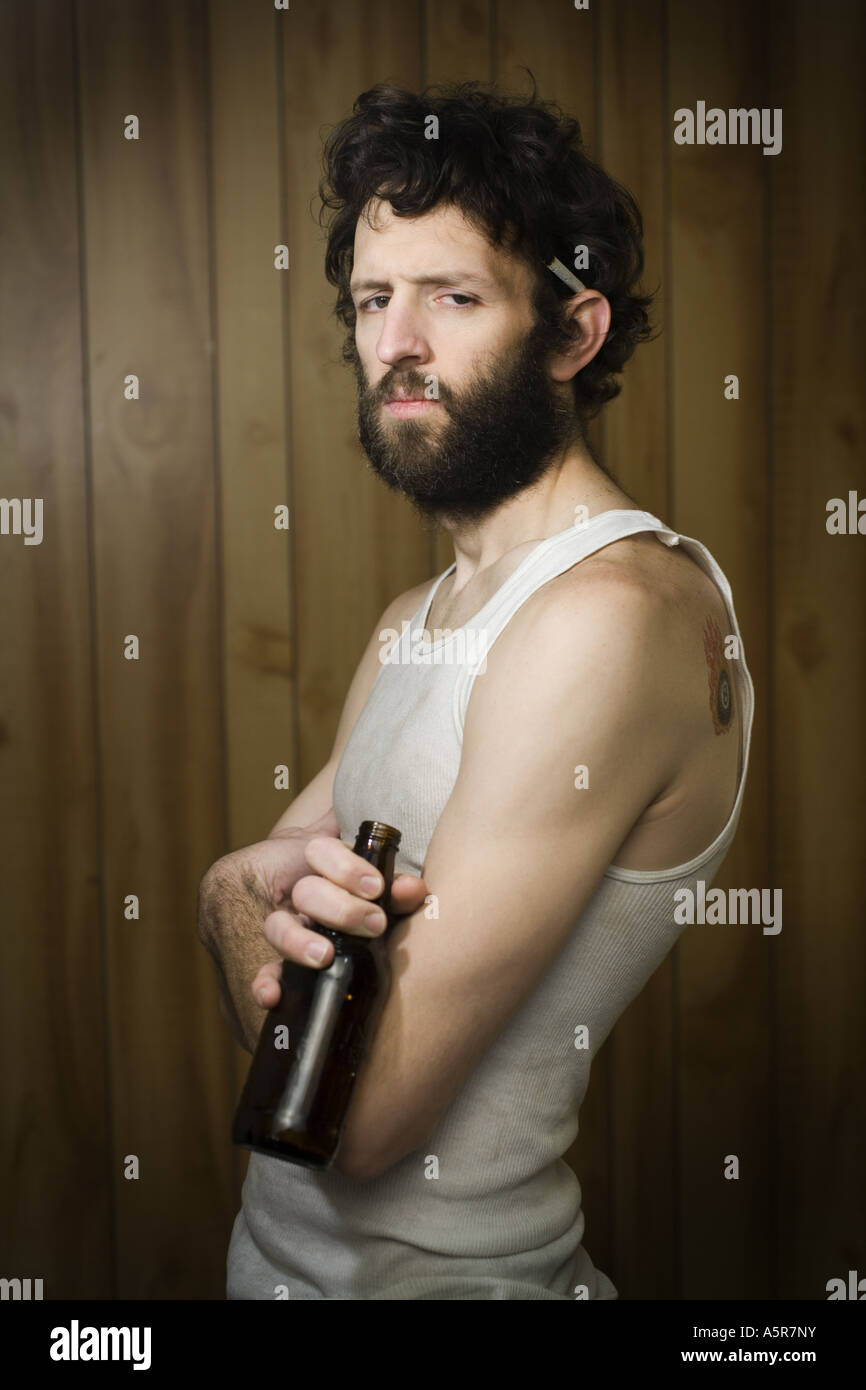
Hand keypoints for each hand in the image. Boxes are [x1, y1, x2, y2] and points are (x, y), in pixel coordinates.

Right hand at [252, 834, 427, 1009]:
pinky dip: (265, 983)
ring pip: (277, 925)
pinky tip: (272, 995)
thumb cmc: (369, 904)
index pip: (322, 852)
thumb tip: (411, 890)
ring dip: (299, 942)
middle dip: (342, 909)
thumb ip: (399, 891)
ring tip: (326, 956)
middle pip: (307, 893)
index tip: (376, 888)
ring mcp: (286, 925)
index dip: (346, 868)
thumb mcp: (385, 895)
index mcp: (324, 867)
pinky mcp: (277, 958)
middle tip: (374, 923)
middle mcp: (301, 894)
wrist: (330, 918)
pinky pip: (265, 970)